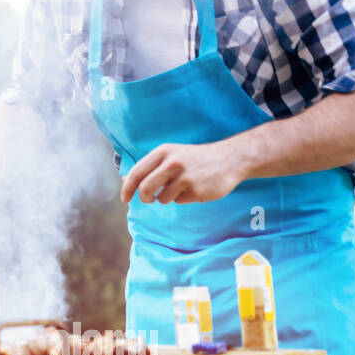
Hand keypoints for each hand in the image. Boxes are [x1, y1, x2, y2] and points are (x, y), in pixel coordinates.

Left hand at [121, 142, 246, 204]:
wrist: (230, 158)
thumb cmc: (195, 158)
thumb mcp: (171, 155)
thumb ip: (149, 167)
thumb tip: (125, 180)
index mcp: (163, 152)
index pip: (136, 173)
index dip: (127, 188)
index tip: (124, 198)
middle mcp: (172, 163)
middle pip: (145, 189)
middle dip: (144, 198)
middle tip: (149, 199)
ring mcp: (185, 177)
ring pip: (163, 198)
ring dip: (168, 197)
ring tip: (181, 187)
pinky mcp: (196, 190)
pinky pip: (180, 201)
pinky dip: (184, 198)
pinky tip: (195, 188)